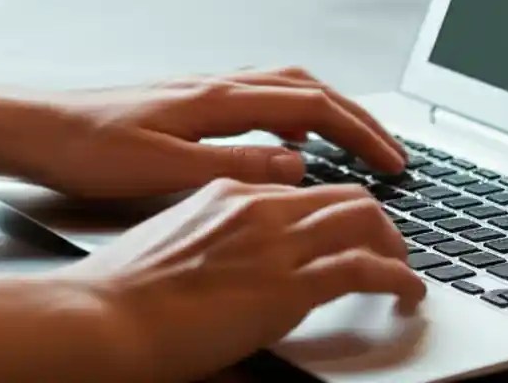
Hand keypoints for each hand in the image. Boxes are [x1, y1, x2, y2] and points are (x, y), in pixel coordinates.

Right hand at [0, 180, 425, 382]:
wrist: (99, 319)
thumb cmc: (121, 293)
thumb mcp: (174, 240)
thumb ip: (216, 231)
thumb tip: (239, 251)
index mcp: (230, 194)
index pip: (305, 187)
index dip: (338, 207)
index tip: (351, 226)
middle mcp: (259, 207)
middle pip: (345, 196)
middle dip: (379, 220)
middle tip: (392, 246)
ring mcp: (275, 243)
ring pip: (364, 220)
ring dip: (395, 246)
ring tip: (405, 269)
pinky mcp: (288, 285)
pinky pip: (364, 269)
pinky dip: (398, 277)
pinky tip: (408, 291)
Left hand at [17, 67, 405, 197]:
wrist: (37, 129)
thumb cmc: (90, 151)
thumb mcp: (165, 171)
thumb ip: (236, 167)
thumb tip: (299, 165)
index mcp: (221, 100)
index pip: (314, 110)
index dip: (362, 134)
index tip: (393, 162)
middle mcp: (221, 85)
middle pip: (313, 90)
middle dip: (361, 120)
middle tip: (392, 151)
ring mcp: (207, 88)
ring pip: (291, 88)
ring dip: (333, 112)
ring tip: (357, 142)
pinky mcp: (193, 101)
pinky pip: (265, 97)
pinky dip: (297, 113)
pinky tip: (291, 141)